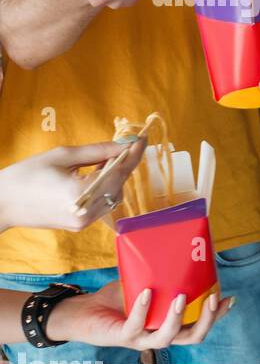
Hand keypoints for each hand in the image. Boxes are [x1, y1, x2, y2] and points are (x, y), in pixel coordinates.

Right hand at [0, 140, 146, 233]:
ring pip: (114, 196)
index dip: (134, 154)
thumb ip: (98, 151)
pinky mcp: (81, 225)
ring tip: (102, 161)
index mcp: (81, 193)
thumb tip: (124, 144)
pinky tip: (96, 176)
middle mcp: (87, 212)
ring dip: (114, 178)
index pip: (119, 171)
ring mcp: (85, 222)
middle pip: (119, 185)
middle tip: (121, 145)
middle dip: (123, 164)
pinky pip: (103, 205)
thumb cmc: (26, 175)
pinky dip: (105, 189)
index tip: (143, 138)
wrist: (2, 203)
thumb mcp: (62, 156)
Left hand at [44, 282, 232, 348]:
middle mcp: (159, 335)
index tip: (229, 298)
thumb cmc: (116, 298)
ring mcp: (141, 339)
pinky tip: (147, 293)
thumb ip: (159, 276)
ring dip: (176, 319)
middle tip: (212, 299)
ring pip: (167, 338)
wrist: (83, 311)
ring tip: (181, 297)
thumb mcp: (144, 284)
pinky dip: (142, 309)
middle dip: (206, 320)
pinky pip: (136, 326)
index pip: (199, 325)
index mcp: (169, 325)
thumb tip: (177, 248)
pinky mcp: (122, 336)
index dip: (216, 316)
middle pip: (192, 336)